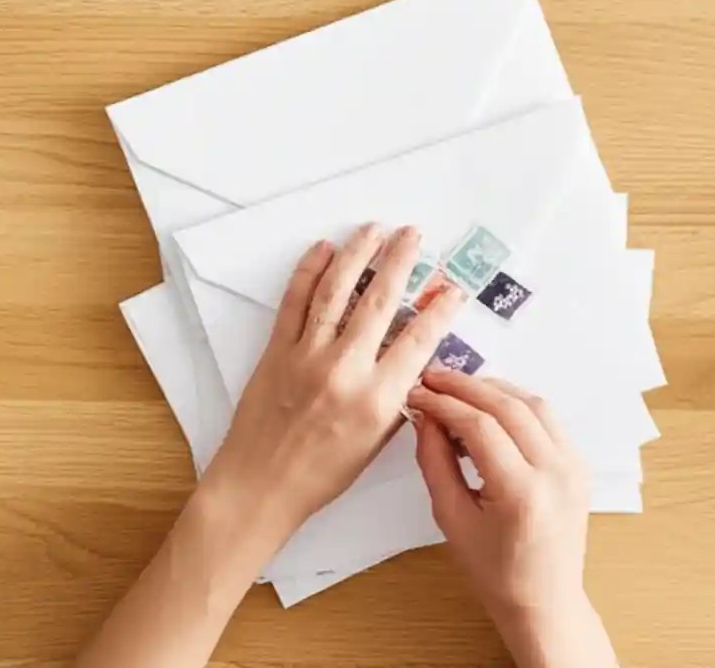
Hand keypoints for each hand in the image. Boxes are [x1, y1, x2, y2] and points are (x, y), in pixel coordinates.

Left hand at [200, 224, 465, 545]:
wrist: (260, 485)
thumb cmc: (321, 474)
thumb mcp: (377, 443)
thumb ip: (400, 398)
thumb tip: (419, 360)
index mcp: (377, 399)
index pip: (419, 340)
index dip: (441, 310)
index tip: (453, 289)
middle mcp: (344, 370)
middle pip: (380, 301)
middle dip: (401, 261)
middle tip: (414, 235)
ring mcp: (307, 356)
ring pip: (337, 291)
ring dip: (359, 254)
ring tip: (374, 229)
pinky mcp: (277, 351)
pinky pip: (296, 302)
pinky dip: (309, 271)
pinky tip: (323, 249)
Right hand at [409, 371, 617, 667]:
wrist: (544, 599)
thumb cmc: (495, 572)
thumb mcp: (451, 519)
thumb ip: (436, 463)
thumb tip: (426, 416)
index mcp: (523, 493)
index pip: (480, 426)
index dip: (444, 404)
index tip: (418, 394)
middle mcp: (556, 472)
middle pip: (509, 406)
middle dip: (467, 386)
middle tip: (434, 378)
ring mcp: (574, 466)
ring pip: (533, 404)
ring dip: (494, 390)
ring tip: (458, 389)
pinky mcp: (579, 464)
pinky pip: (548, 419)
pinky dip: (517, 405)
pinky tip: (490, 408)